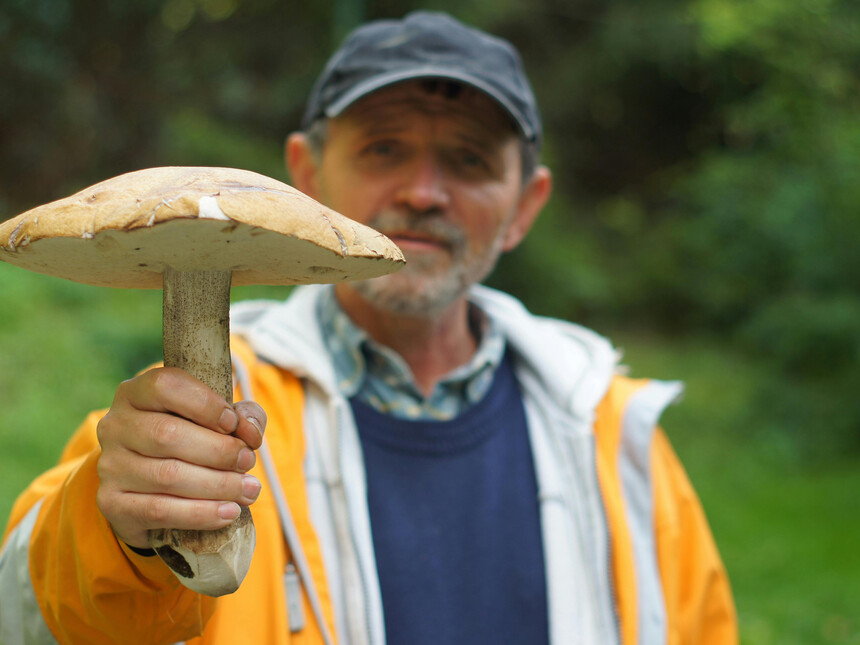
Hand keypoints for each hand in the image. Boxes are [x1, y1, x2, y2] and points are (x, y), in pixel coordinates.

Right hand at [95, 367, 266, 549]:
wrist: (154, 490)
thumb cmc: (194, 440)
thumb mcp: (219, 419)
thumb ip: (243, 415)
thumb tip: (249, 431)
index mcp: (136, 393)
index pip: (165, 386)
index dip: (205, 404)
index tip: (233, 423)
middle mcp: (115, 425)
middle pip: (167, 434)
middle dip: (218, 450)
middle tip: (248, 461)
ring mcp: (110, 465)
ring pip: (167, 475)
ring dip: (217, 485)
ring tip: (250, 490)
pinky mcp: (112, 504)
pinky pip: (159, 510)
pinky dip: (200, 513)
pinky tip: (229, 513)